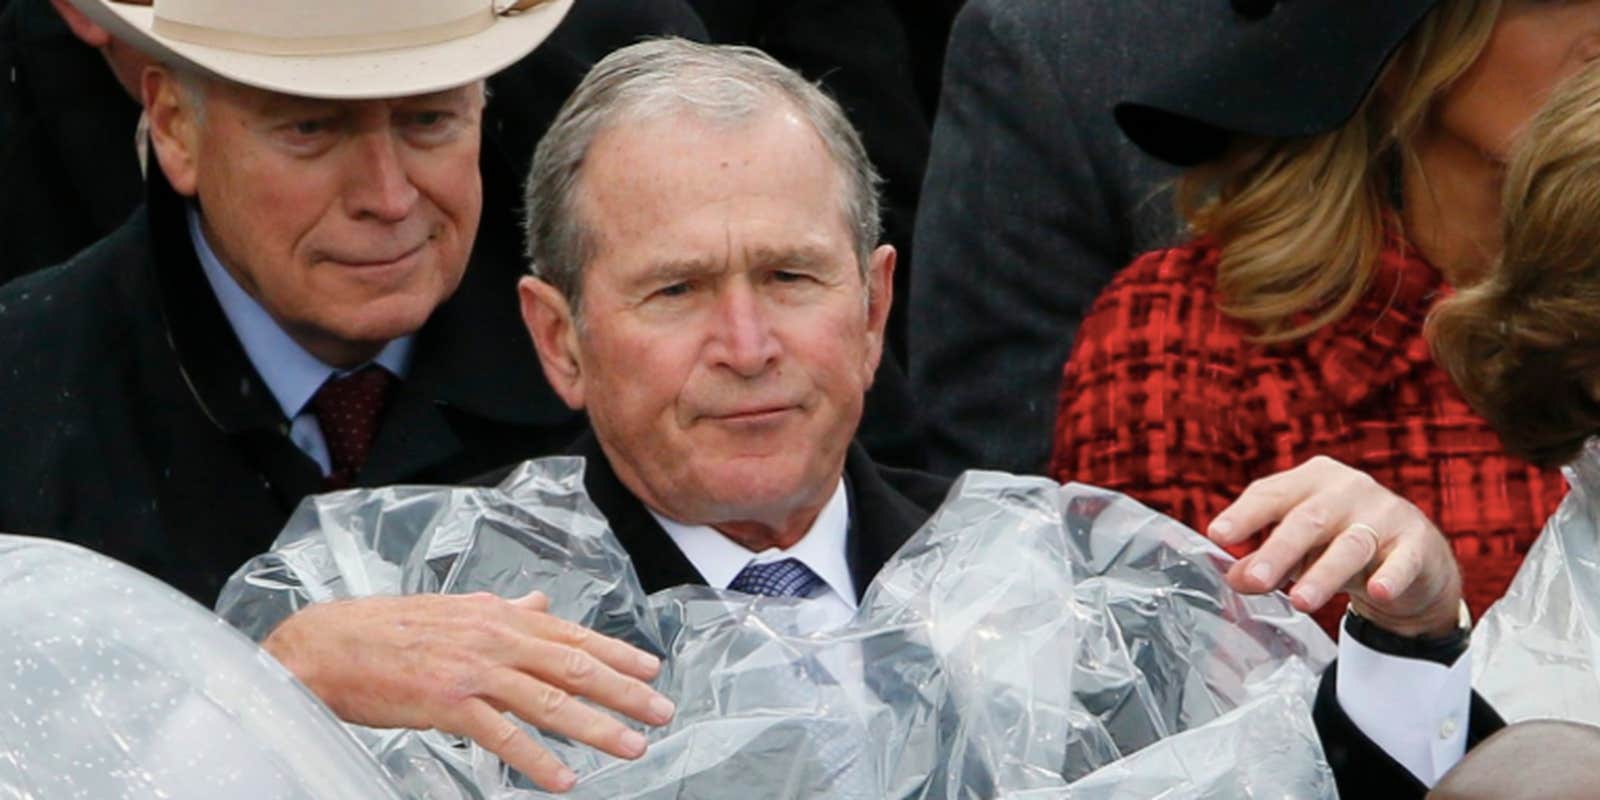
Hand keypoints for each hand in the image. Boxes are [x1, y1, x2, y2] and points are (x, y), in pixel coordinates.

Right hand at [262, 591, 674, 792]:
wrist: (326, 646)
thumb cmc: (387, 629)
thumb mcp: (455, 610)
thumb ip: (505, 611)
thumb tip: (541, 603)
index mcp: (498, 614)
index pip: (571, 636)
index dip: (617, 653)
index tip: (652, 670)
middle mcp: (494, 637)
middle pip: (573, 667)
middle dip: (624, 691)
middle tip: (662, 712)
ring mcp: (473, 670)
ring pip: (549, 702)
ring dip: (596, 728)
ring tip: (631, 748)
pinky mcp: (447, 703)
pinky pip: (503, 736)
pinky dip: (537, 760)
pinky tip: (564, 780)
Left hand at [1207, 456, 1462, 636]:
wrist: (1413, 559)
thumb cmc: (1339, 545)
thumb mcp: (1299, 552)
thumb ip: (1266, 561)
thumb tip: (1235, 578)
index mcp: (1310, 481)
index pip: (1271, 493)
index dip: (1244, 514)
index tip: (1218, 535)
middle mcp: (1347, 489)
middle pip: (1308, 519)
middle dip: (1279, 551)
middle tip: (1256, 580)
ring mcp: (1385, 513)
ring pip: (1350, 544)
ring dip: (1324, 574)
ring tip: (1302, 601)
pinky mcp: (1417, 542)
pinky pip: (1403, 560)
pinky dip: (1391, 575)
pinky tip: (1378, 591)